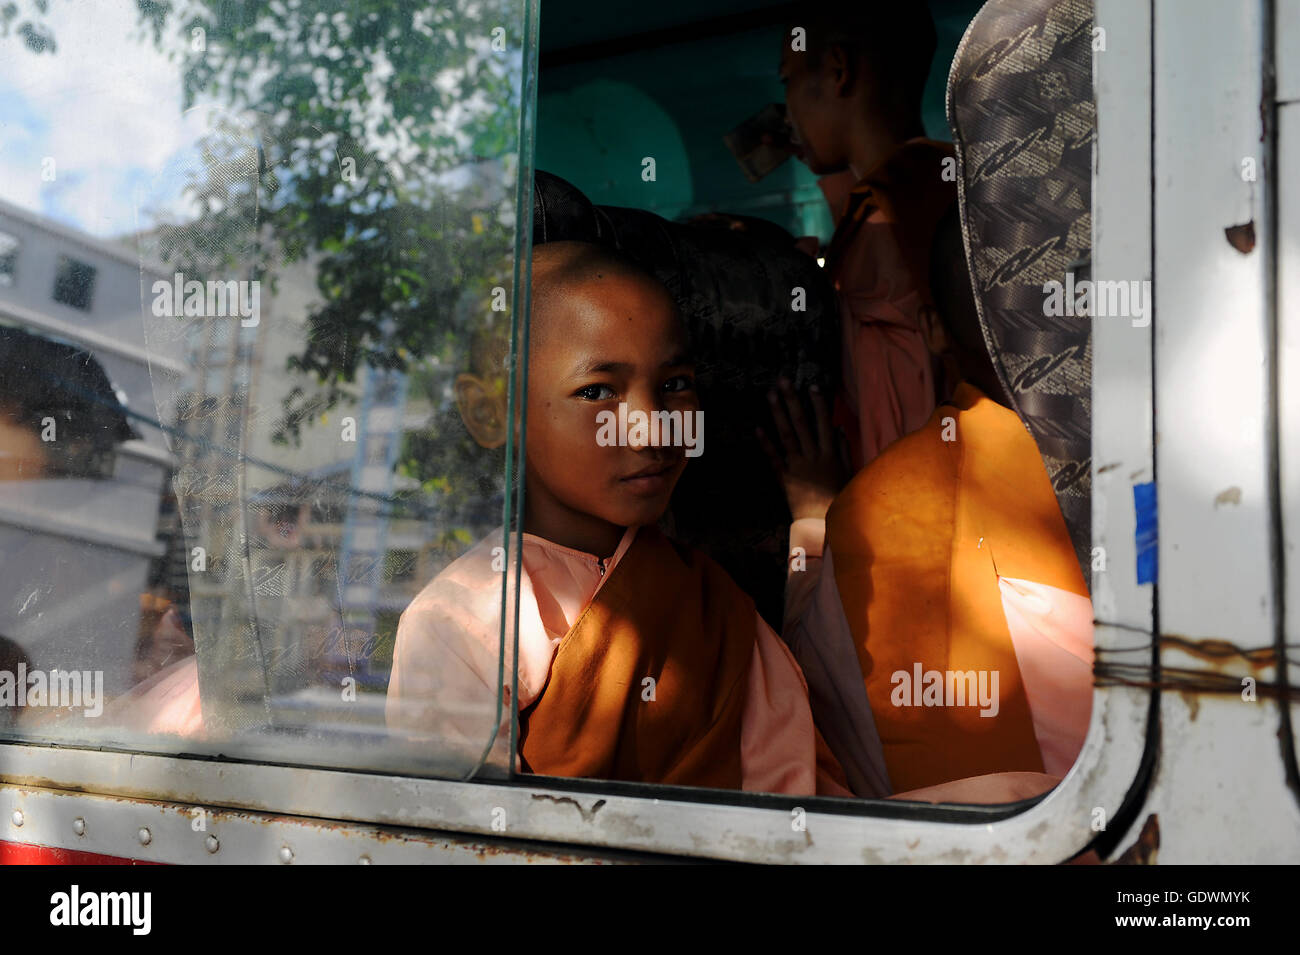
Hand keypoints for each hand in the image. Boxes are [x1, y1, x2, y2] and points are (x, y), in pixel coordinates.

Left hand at [756, 379, 846, 521]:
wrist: (822, 524)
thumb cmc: (839, 499)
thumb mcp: (848, 473)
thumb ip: (842, 450)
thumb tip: (837, 428)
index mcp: (829, 454)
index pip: (823, 423)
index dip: (818, 404)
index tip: (812, 386)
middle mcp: (812, 456)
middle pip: (801, 423)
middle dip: (793, 400)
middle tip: (783, 380)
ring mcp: (796, 466)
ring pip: (786, 435)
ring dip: (777, 414)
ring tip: (770, 395)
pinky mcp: (784, 478)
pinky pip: (773, 458)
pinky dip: (765, 443)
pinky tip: (757, 428)